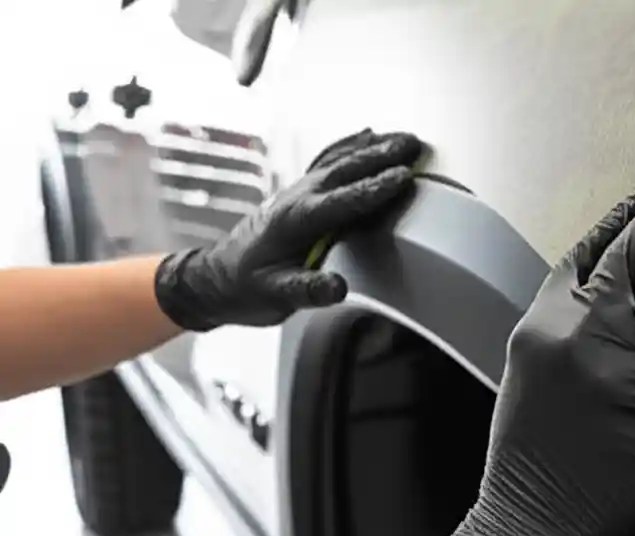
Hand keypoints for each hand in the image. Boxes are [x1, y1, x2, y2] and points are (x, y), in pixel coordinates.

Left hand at [155, 129, 423, 330]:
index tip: (404, 176)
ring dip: (373, 147)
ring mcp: (298, 192)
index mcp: (296, 220)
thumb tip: (337, 288)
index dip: (375, 188)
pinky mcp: (300, 194)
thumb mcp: (274, 296)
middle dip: (381, 155)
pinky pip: (329, 162)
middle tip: (413, 145)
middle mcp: (298, 199)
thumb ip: (306, 290)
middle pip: (346, 170)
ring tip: (403, 138)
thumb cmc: (246, 288)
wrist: (216, 279)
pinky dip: (350, 146)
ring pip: (340, 161)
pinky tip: (366, 136)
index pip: (344, 199)